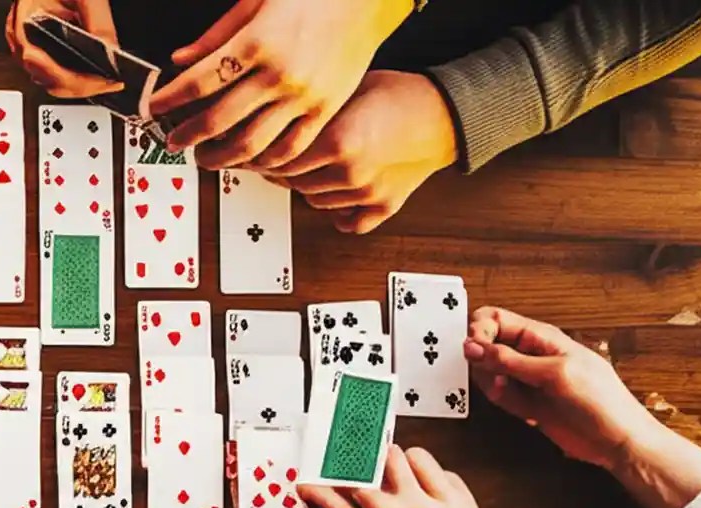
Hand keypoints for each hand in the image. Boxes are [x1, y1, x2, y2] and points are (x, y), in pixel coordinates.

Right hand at [5, 0, 122, 97]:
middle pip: (52, 82)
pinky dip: (73, 76)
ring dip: (79, 85)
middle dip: (85, 88)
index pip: (52, 71)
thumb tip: (111, 51)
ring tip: (105, 79)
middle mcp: (20, 40)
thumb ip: (98, 22)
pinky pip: (52, 71)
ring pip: (51, 81)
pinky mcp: (36, 45)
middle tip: (113, 84)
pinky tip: (91, 72)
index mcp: (24, 26)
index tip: (109, 83)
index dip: (83, 83)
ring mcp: (26, 45)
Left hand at [151, 0, 410, 169]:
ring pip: (251, 143)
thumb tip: (180, 61)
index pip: (197, 82)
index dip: (169, 100)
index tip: (153, 109)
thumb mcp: (255, 0)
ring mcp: (304, 97)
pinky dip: (264, 162)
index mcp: (255, 43)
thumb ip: (215, 36)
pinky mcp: (325, 110)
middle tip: (173, 141)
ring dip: (221, 156)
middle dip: (188, 135)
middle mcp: (279, 75)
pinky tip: (248, 161)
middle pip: (218, 119)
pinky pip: (290, 148)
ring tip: (205, 157)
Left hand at [267, 70, 456, 233]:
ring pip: (314, 202)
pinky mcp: (384, 207)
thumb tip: (273, 127)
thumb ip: (312, 115)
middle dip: (280, 171)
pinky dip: (337, 212)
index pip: (280, 160)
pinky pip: (347, 222)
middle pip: (293, 183)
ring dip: (306, 188)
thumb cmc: (401, 95)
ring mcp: (366, 194)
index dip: (263, 157)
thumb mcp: (348, 92)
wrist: (447, 112)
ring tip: (308, 170)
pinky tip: (336, 196)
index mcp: (337, 142)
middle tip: (273, 161)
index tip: (252, 153)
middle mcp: (349, 173)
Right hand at [463, 307, 664, 470]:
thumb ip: (510, 361)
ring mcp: (527, 379)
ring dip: (489, 383)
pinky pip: (499, 395)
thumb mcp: (553, 374)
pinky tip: (520, 409)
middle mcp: (531, 354)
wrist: (617, 441)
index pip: (496, 319)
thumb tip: (473, 346)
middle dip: (480, 359)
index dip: (479, 330)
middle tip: (489, 374)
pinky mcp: (526, 402)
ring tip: (505, 392)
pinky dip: (501, 401)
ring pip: (489, 372)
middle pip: (487, 345)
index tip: (472, 349)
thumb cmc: (601, 401)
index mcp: (541, 337)